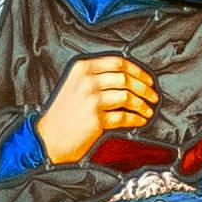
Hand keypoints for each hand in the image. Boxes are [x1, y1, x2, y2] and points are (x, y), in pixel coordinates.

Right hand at [38, 52, 155, 165]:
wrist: (48, 139)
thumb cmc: (63, 114)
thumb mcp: (75, 85)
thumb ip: (97, 77)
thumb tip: (130, 78)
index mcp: (82, 68)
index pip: (118, 62)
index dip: (138, 71)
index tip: (148, 80)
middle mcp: (86, 81)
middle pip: (125, 79)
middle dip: (144, 88)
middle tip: (153, 96)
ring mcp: (91, 100)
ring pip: (127, 97)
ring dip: (142, 105)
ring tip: (147, 111)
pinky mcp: (96, 119)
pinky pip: (124, 116)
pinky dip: (135, 119)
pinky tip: (139, 121)